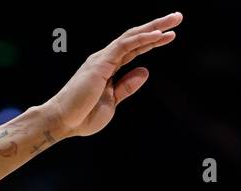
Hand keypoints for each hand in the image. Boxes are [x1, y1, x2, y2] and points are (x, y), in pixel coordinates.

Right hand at [42, 12, 181, 137]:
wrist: (63, 121)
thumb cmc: (82, 116)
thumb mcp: (112, 102)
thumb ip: (127, 86)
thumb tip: (145, 72)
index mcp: (108, 68)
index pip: (134, 49)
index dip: (151, 41)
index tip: (169, 35)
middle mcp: (105, 59)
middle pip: (135, 38)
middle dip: (157, 27)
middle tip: (177, 18)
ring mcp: (103, 59)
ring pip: (132, 36)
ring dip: (154, 27)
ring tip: (174, 20)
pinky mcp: (101, 62)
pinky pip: (125, 46)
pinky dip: (143, 39)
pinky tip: (159, 36)